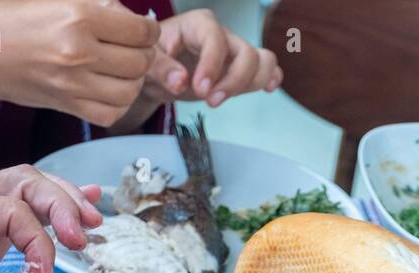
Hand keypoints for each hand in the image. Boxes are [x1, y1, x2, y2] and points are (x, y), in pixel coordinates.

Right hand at [0, 0, 159, 127]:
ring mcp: (74, 83)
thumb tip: (129, 13)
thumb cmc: (12, 19)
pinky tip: (109, 90)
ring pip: (130, 91)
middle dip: (144, 55)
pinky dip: (118, 104)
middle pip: (140, 62)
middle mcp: (80, 51)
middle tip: (133, 49)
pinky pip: (111, 113)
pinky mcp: (68, 105)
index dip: (149, 30)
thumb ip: (97, 5)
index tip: (144, 30)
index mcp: (79, 16)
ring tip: (123, 70)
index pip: (141, 31)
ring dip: (133, 81)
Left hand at [0, 166, 102, 272]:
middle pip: (24, 183)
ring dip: (63, 202)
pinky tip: (86, 202)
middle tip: (86, 238)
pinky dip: (55, 206)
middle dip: (60, 205)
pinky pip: (24, 208)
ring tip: (94, 222)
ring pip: (28, 189)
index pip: (11, 211)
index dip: (39, 243)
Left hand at [145, 9, 281, 106]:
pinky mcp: (242, 69)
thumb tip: (181, 82)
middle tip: (210, 101)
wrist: (160, 70)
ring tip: (220, 100)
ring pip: (261, 62)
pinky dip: (270, 79)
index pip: (215, 39)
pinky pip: (267, 68)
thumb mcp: (148, 61)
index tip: (200, 88)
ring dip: (248, 85)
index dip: (212, 65)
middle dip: (234, 81)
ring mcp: (235, 52)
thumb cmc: (155, 58)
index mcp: (198, 24)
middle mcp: (222, 35)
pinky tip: (268, 90)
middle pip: (246, 53)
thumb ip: (163, 69)